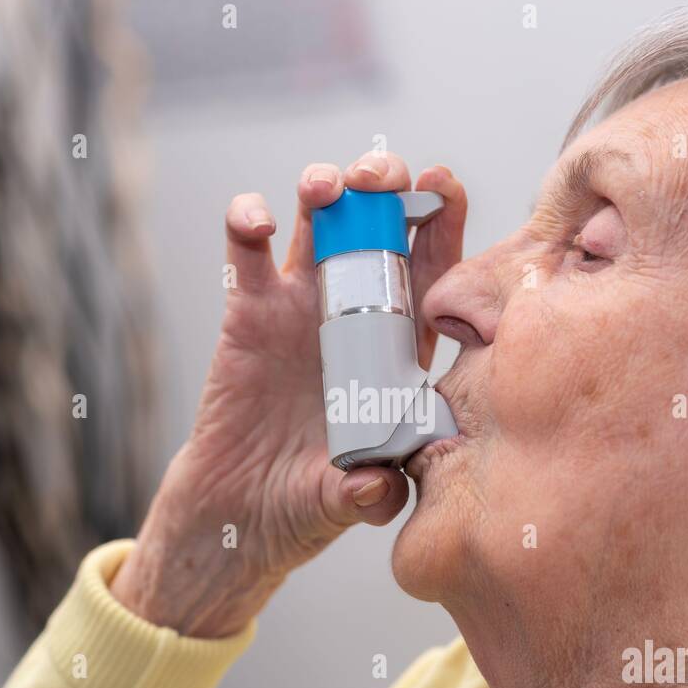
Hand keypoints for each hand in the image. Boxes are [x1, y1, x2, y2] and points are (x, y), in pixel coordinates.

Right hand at [110, 152, 466, 636]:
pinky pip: (247, 253)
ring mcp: (301, 305)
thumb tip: (378, 487)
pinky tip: (257, 221)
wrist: (244, 510)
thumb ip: (369, 493)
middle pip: (380, 225)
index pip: (431, 269)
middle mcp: (356, 313)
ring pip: (318, 223)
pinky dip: (249, 221)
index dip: (441, 221)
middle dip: (385, 186)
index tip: (443, 184)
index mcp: (399, 345)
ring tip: (326, 189)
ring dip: (324, 189)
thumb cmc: (312, 499)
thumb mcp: (350, 500)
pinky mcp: (249, 311)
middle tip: (383, 177)